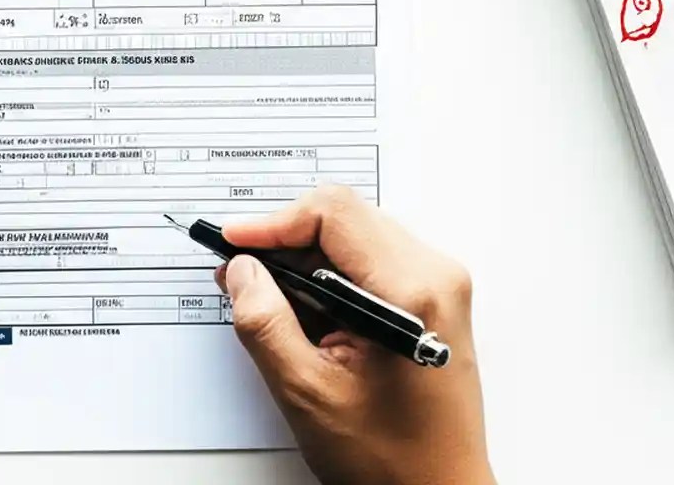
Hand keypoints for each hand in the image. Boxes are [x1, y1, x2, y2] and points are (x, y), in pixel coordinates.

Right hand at [219, 187, 493, 484]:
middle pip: (345, 219)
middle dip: (285, 242)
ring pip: (354, 237)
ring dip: (304, 261)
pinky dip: (328, 278)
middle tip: (242, 274)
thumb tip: (242, 271)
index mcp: (412, 291)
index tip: (234, 245)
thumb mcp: (308, 391)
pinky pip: (370, 262)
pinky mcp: (432, 301)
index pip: (334, 214)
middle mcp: (435, 277)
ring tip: (269, 301)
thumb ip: (265, 323)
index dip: (273, 223)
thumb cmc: (392, 460)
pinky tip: (304, 314)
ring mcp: (439, 287)